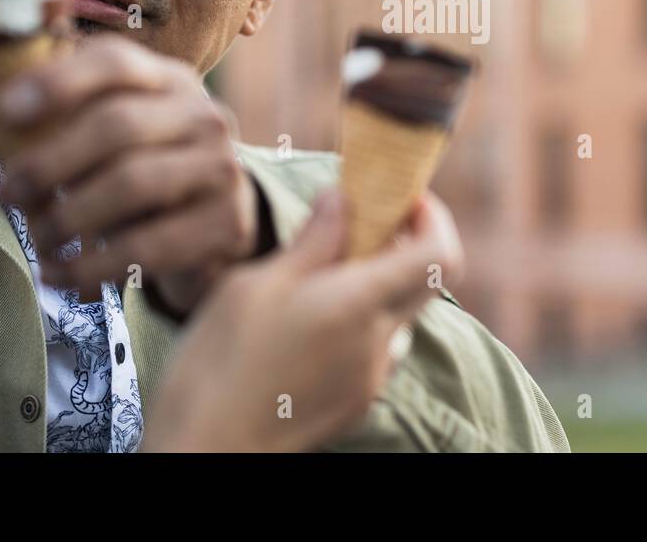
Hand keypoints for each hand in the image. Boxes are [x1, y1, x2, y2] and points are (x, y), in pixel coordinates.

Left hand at [0, 34, 257, 307]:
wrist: (219, 222)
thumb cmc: (143, 168)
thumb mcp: (102, 135)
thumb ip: (41, 121)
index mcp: (166, 79)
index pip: (115, 61)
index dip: (58, 81)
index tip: (6, 110)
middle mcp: (202, 114)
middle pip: (119, 124)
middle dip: (49, 161)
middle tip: (8, 192)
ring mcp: (222, 167)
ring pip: (134, 183)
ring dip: (69, 215)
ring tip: (39, 237)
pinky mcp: (228, 221)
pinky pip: (149, 245)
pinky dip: (91, 266)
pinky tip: (58, 274)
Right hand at [144, 188, 463, 451]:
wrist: (206, 449)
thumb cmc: (219, 365)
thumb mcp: (255, 284)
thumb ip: (312, 241)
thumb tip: (342, 199)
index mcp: (359, 305)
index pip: (440, 255)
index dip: (433, 218)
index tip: (402, 198)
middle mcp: (379, 344)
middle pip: (424, 283)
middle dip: (402, 245)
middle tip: (358, 224)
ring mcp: (371, 378)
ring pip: (397, 317)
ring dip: (375, 287)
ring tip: (318, 277)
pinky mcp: (355, 403)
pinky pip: (375, 350)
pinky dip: (358, 323)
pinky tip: (307, 322)